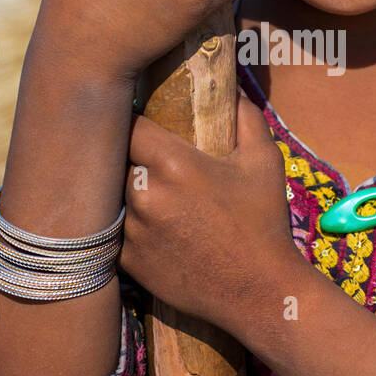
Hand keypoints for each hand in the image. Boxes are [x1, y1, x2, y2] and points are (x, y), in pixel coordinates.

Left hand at [119, 93, 302, 331]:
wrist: (260, 292)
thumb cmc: (265, 222)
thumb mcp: (264, 161)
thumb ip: (244, 116)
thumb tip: (229, 84)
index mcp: (173, 163)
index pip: (128, 123)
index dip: (131, 118)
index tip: (140, 119)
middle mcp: (144, 195)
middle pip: (114, 157)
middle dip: (124, 153)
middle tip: (138, 152)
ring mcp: (132, 231)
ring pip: (111, 194)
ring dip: (122, 189)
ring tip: (143, 188)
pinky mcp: (127, 261)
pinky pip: (112, 229)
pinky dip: (124, 223)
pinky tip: (147, 224)